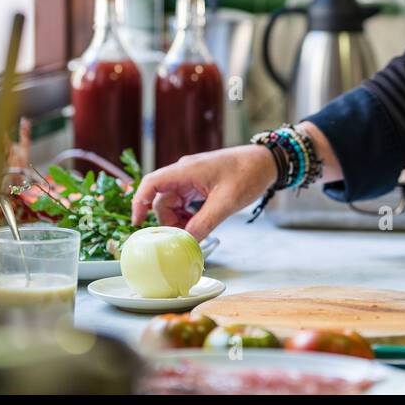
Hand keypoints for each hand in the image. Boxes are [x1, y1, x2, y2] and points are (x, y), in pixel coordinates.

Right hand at [131, 144, 276, 240]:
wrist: (267, 162)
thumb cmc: (248, 174)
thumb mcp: (226, 203)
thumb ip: (204, 223)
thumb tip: (186, 243)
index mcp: (186, 171)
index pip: (152, 183)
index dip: (139, 202)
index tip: (138, 223)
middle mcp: (184, 173)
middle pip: (162, 200)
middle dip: (169, 221)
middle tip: (185, 238)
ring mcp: (191, 178)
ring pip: (173, 204)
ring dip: (180, 221)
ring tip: (195, 233)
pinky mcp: (199, 184)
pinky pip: (185, 203)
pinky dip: (188, 216)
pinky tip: (200, 225)